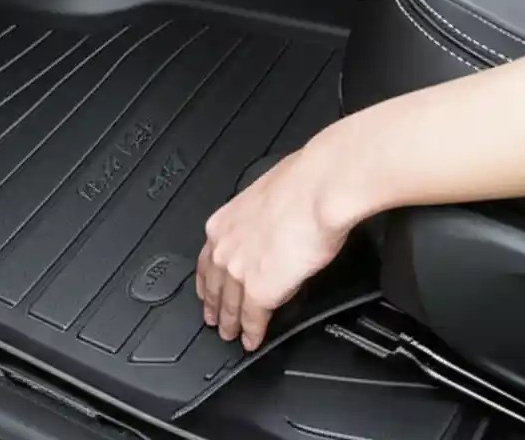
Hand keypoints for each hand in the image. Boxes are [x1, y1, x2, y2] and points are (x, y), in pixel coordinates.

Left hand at [195, 145, 355, 351]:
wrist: (319, 190)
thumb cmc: (302, 184)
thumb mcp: (265, 198)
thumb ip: (257, 220)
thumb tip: (268, 227)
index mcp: (223, 222)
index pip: (206, 260)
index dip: (205, 281)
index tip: (205, 291)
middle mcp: (224, 247)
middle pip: (213, 287)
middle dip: (213, 306)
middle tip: (213, 320)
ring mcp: (239, 271)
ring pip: (229, 306)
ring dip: (230, 323)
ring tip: (231, 336)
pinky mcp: (260, 291)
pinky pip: (253, 320)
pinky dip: (252, 334)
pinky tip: (252, 341)